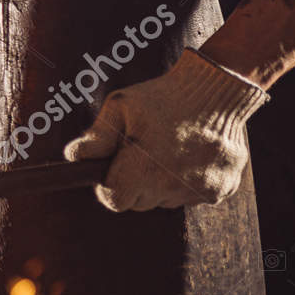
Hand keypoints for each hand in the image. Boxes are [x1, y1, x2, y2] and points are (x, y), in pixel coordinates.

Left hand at [63, 49, 269, 211]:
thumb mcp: (120, 107)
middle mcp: (172, 187)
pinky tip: (190, 154)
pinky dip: (188, 181)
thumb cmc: (162, 97)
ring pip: (166, 200)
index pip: (115, 201)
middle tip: (141, 152)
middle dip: (134, 183)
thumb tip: (74, 156)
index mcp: (143, 169)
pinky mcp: (221, 191)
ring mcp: (200, 191)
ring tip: (168, 149)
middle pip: (139, 202)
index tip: (114, 168)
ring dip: (161, 183)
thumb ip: (97, 136)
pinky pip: (193, 196)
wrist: (216, 92)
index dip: (109, 186)